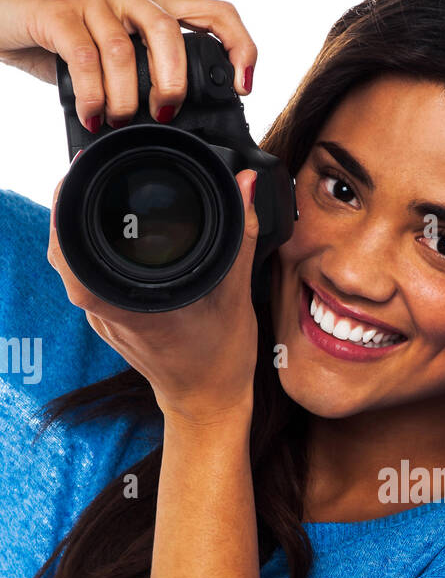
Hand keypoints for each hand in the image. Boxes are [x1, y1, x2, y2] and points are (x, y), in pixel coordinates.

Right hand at [0, 0, 256, 125]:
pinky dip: (93, 96)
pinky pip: (85, 57)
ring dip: (125, 98)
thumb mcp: (114, 57)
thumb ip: (145, 75)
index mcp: (154, 4)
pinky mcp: (59, 9)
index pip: (216, 13)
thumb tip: (176, 121)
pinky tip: (93, 117)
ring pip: (125, 51)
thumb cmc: (61, 40)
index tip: (244, 88)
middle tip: (164, 114)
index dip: (239, 47)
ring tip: (118, 121)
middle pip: (172, 33)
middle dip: (173, 84)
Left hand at [46, 167, 260, 426]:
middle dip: (72, 209)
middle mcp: (108, 314)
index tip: (79, 178)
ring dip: (79, 230)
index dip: (66, 214)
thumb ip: (240, 236)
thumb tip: (245, 187)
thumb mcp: (236, 294)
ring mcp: (104, 321)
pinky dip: (94, 252)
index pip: (74, 256)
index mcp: (131, 307)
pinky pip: (90, 279)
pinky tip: (113, 236)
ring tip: (99, 196)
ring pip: (74, 267)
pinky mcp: (110, 322)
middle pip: (66, 254)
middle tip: (92, 174)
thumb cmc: (221, 360)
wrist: (209, 403)